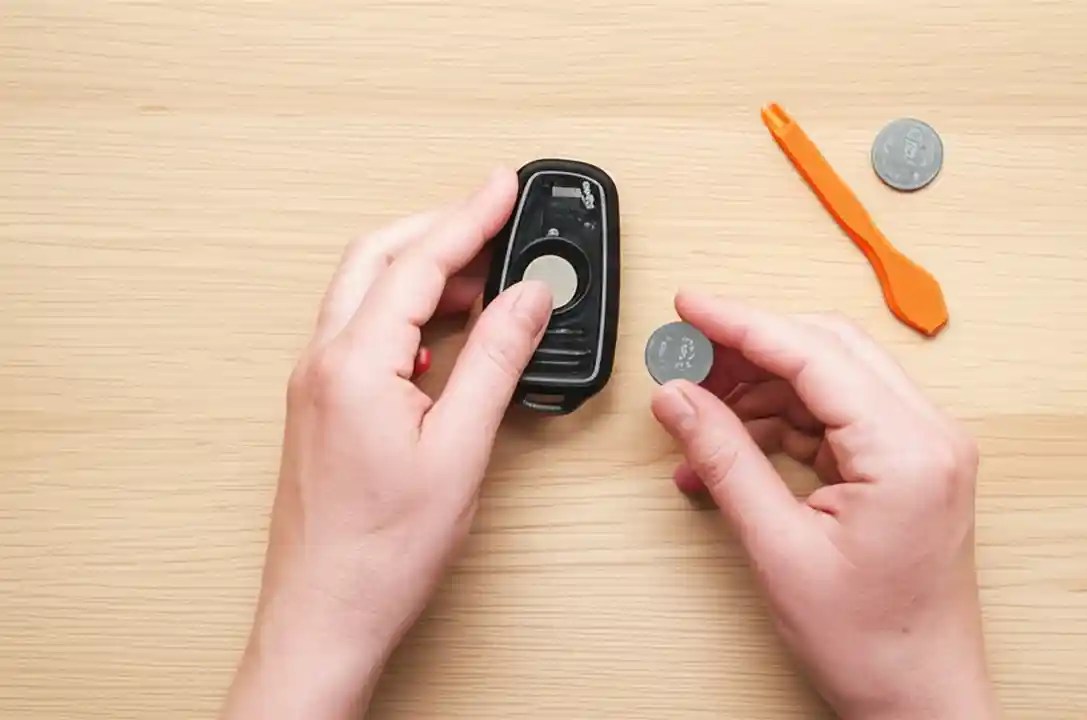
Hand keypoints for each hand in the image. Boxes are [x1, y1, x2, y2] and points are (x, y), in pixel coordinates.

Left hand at [223, 169, 553, 719]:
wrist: (324, 616)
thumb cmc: (381, 551)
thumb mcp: (460, 449)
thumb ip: (495, 361)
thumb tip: (527, 298)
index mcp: (352, 364)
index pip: (417, 262)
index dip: (469, 216)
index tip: (503, 184)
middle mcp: (321, 363)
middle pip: (379, 259)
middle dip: (440, 229)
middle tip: (497, 216)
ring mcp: (315, 384)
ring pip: (366, 292)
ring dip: (423, 269)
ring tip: (486, 275)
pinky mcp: (321, 406)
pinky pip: (362, 329)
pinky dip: (407, 310)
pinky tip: (445, 332)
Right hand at [651, 292, 995, 719]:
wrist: (921, 699)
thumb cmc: (873, 643)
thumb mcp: (779, 549)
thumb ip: (725, 459)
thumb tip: (679, 399)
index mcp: (908, 449)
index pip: (813, 353)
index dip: (741, 323)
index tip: (690, 307)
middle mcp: (929, 434)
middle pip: (827, 351)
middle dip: (750, 348)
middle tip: (685, 357)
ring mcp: (924, 448)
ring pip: (830, 380)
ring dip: (762, 388)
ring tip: (699, 411)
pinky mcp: (909, 465)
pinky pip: (838, 418)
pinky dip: (782, 423)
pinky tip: (732, 444)